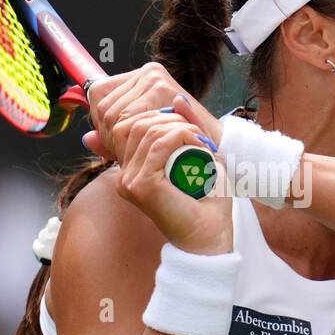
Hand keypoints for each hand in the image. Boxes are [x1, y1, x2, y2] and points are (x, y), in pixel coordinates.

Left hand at [82, 63, 222, 162]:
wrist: (216, 149)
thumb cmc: (182, 145)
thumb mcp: (143, 140)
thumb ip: (114, 139)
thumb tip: (86, 139)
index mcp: (139, 78)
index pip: (98, 95)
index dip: (101, 125)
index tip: (116, 144)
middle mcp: (146, 73)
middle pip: (103, 106)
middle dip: (109, 136)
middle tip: (128, 153)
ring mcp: (153, 78)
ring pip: (111, 115)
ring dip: (117, 141)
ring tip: (138, 152)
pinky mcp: (160, 88)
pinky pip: (124, 120)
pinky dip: (128, 141)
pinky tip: (144, 149)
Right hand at [114, 109, 233, 254]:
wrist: (211, 237)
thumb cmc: (206, 201)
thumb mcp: (196, 155)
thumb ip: (185, 127)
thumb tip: (177, 97)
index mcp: (131, 168)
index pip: (130, 123)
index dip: (159, 115)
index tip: (188, 126)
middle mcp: (124, 174)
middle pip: (135, 122)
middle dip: (171, 119)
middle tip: (199, 135)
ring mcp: (128, 181)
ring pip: (147, 130)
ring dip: (180, 127)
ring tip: (202, 143)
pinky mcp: (140, 185)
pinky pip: (157, 144)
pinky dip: (182, 136)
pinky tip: (198, 146)